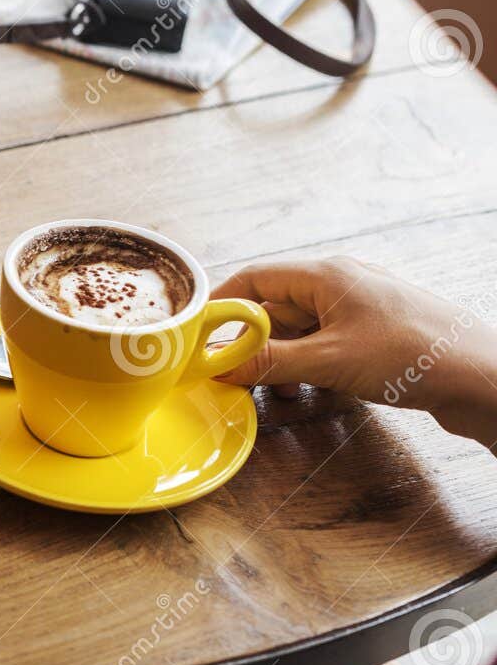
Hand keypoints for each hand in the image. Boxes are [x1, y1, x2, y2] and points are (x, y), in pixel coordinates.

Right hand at [210, 258, 496, 413]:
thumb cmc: (415, 355)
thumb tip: (222, 366)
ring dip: (279, 357)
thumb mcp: (330, 362)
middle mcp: (340, 284)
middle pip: (275, 305)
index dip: (221, 306)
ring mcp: (360, 309)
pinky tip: (307, 388)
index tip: (197, 335)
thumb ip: (271, 362)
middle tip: (228, 373)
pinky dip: (307, 364)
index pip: (254, 278)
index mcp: (326, 275)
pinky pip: (325, 343)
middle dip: (249, 340)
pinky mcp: (376, 334)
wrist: (485, 378)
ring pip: (300, 328)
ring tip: (270, 389)